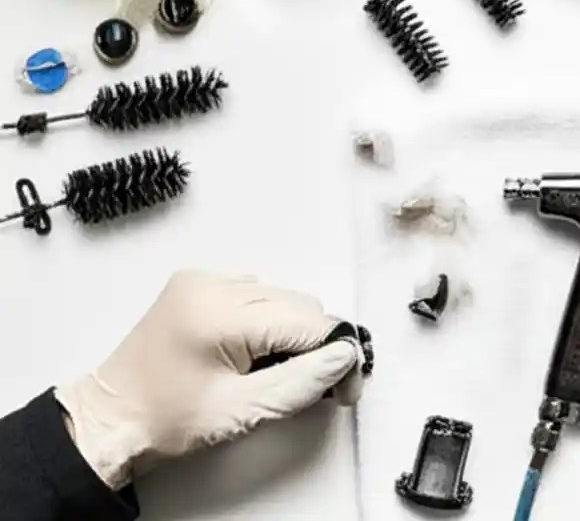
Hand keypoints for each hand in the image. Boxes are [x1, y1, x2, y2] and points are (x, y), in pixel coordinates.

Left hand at [56, 271, 366, 489]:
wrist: (110, 420)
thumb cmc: (164, 421)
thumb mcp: (242, 412)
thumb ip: (302, 382)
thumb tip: (345, 357)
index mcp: (219, 314)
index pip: (308, 320)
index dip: (338, 353)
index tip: (347, 385)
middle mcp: (210, 285)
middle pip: (298, 304)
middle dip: (316, 343)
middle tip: (317, 384)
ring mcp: (201, 281)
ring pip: (280, 296)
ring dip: (291, 331)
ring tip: (275, 370)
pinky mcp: (195, 285)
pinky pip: (254, 293)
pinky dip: (266, 320)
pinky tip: (252, 350)